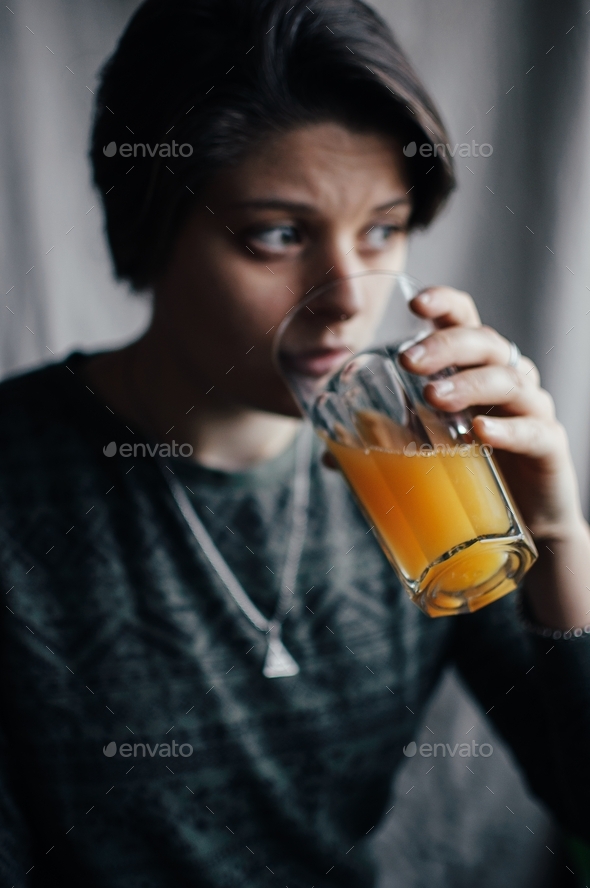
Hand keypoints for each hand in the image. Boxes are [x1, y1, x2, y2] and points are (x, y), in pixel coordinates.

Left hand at [399, 285, 589, 628]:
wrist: (527, 519)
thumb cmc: (476, 470)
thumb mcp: (428, 449)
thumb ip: (389, 444)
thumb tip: (330, 457)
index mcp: (475, 369)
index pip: (465, 320)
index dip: (444, 304)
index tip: (414, 305)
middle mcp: (508, 380)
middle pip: (485, 343)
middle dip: (446, 346)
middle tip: (408, 361)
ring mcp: (532, 410)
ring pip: (508, 381)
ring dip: (469, 385)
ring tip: (434, 397)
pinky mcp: (549, 447)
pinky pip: (533, 430)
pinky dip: (507, 430)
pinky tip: (481, 433)